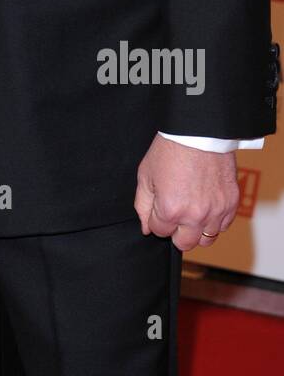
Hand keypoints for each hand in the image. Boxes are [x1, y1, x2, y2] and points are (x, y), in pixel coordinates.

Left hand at [134, 135, 240, 250]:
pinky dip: (215, 220)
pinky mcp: (231, 203)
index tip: (160, 206)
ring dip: (197, 229)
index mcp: (170, 209)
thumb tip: (146, 227)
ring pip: (206, 239)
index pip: (159, 232)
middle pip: (183, 243)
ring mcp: (216, 211)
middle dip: (176, 231)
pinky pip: (223, 225)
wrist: (199, 131)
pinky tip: (207, 205)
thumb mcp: (146, 175)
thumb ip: (143, 205)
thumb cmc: (170, 149)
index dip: (157, 219)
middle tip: (175, 213)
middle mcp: (194, 215)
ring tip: (192, 212)